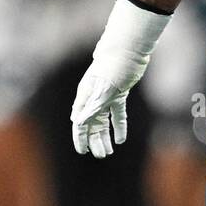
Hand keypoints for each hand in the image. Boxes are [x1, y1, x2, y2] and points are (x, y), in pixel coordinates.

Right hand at [70, 0, 169, 156]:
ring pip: (103, 121)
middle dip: (94, 140)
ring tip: (108, 151)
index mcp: (85, 98)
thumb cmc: (112, 67)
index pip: (79, 123)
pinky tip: (120, 138)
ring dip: (105, 136)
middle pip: (91, 125)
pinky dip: (118, 125)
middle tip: (101, 155)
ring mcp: (106, 96)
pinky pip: (117, 114)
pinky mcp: (119, 93)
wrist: (126, 50)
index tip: (83, 151)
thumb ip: (91, 106)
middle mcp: (93, 99)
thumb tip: (79, 122)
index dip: (80, 138)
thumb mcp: (102, 89)